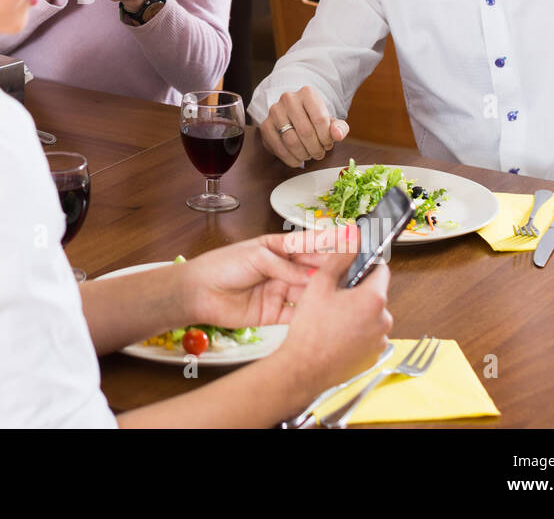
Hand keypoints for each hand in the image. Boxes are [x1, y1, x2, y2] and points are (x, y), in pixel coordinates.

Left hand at [183, 226, 353, 328]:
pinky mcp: (275, 313)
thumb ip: (285, 267)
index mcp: (277, 248)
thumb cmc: (222, 265)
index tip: (352, 240)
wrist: (199, 293)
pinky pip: (297, 313)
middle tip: (354, 270)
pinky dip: (310, 313)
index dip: (330, 243)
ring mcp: (280, 291)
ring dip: (324, 292)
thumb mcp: (257, 257)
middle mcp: (282, 269)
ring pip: (309, 291)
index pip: (309, 244)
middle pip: (312, 269)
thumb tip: (312, 275)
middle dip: (332, 270)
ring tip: (344, 292)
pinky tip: (324, 312)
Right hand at [258, 86, 349, 165]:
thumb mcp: (330, 120)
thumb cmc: (313, 118)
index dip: (326, 138)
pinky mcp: (265, 125)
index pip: (320, 119)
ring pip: (291, 141)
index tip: (328, 144)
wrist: (293, 113)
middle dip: (315, 148)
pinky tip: (298, 159)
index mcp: (307, 93)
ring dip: (303, 154)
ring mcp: (274, 112)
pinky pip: (278, 148)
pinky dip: (290, 159)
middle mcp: (288, 99)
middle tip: (319, 154)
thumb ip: (339, 127)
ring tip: (309, 155)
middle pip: (305, 132)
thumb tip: (338, 135)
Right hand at [269, 241, 392, 401]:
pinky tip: (335, 336)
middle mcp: (384, 320)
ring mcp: (380, 341)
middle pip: (375, 295)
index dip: (365, 265)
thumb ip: (340, 258)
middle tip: (332, 297)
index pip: (381, 270)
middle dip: (357, 293)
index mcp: (374, 298)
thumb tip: (354, 238)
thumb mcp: (320, 284)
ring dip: (357, 314)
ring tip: (331, 320)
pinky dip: (356, 334)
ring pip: (371, 317)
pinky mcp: (374, 357)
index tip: (352, 268)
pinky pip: (368, 336)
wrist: (304, 368)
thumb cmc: (310, 329)